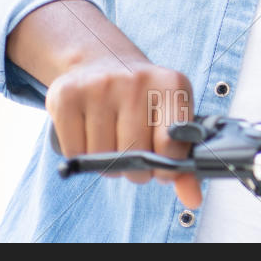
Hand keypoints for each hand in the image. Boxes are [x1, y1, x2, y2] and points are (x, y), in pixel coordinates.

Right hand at [46, 55, 200, 208]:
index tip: (162, 170)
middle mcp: (136, 80)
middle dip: (135, 170)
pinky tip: (90, 138)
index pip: (171, 143)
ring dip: (107, 165)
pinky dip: (82, 157)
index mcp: (172, 84)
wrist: (103, 61)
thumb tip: (193, 198)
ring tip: (113, 147)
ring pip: (101, 156)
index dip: (167, 167)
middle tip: (134, 160)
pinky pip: (74, 151)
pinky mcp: (66, 96)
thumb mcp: (170, 116)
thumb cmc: (142, 98)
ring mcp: (99, 85)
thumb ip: (182, 158)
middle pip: (134, 153)